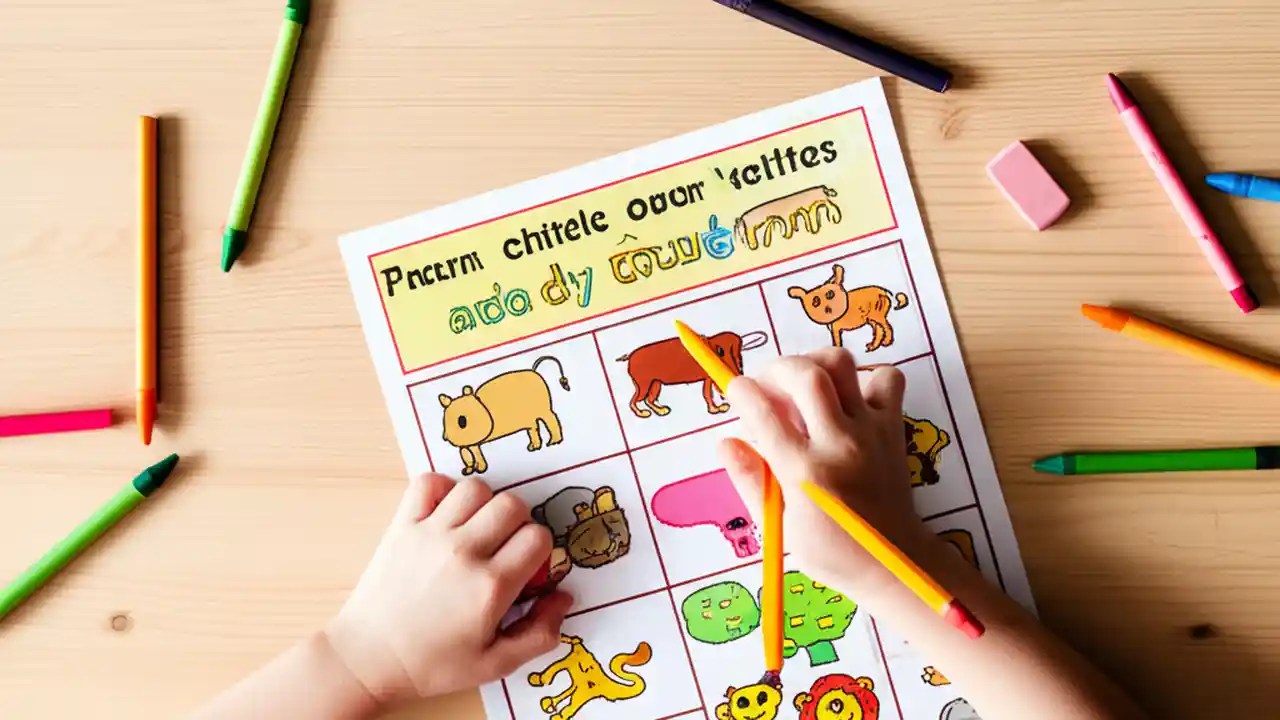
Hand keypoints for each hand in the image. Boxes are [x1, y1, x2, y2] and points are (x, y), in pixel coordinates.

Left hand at [325, 474, 572, 707]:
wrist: (369, 659)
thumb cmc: (431, 664)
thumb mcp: (495, 664)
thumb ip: (540, 634)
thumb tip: (564, 597)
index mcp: (491, 587)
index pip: (538, 538)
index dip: (540, 551)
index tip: (526, 567)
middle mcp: (463, 553)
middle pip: (513, 505)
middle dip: (519, 523)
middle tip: (504, 546)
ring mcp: (430, 534)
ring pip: (476, 487)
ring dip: (484, 503)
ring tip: (476, 528)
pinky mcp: (403, 526)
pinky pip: (428, 482)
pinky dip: (441, 489)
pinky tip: (445, 513)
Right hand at [718, 349, 938, 603]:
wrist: (893, 563)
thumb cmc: (831, 551)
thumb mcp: (778, 525)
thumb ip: (750, 480)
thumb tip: (724, 442)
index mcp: (804, 472)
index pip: (764, 412)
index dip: (742, 392)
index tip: (735, 390)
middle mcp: (839, 443)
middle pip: (804, 374)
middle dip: (775, 368)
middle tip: (766, 384)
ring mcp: (870, 431)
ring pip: (843, 365)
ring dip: (814, 362)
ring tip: (801, 381)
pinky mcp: (893, 427)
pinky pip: (886, 379)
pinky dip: (865, 377)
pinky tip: (847, 397)